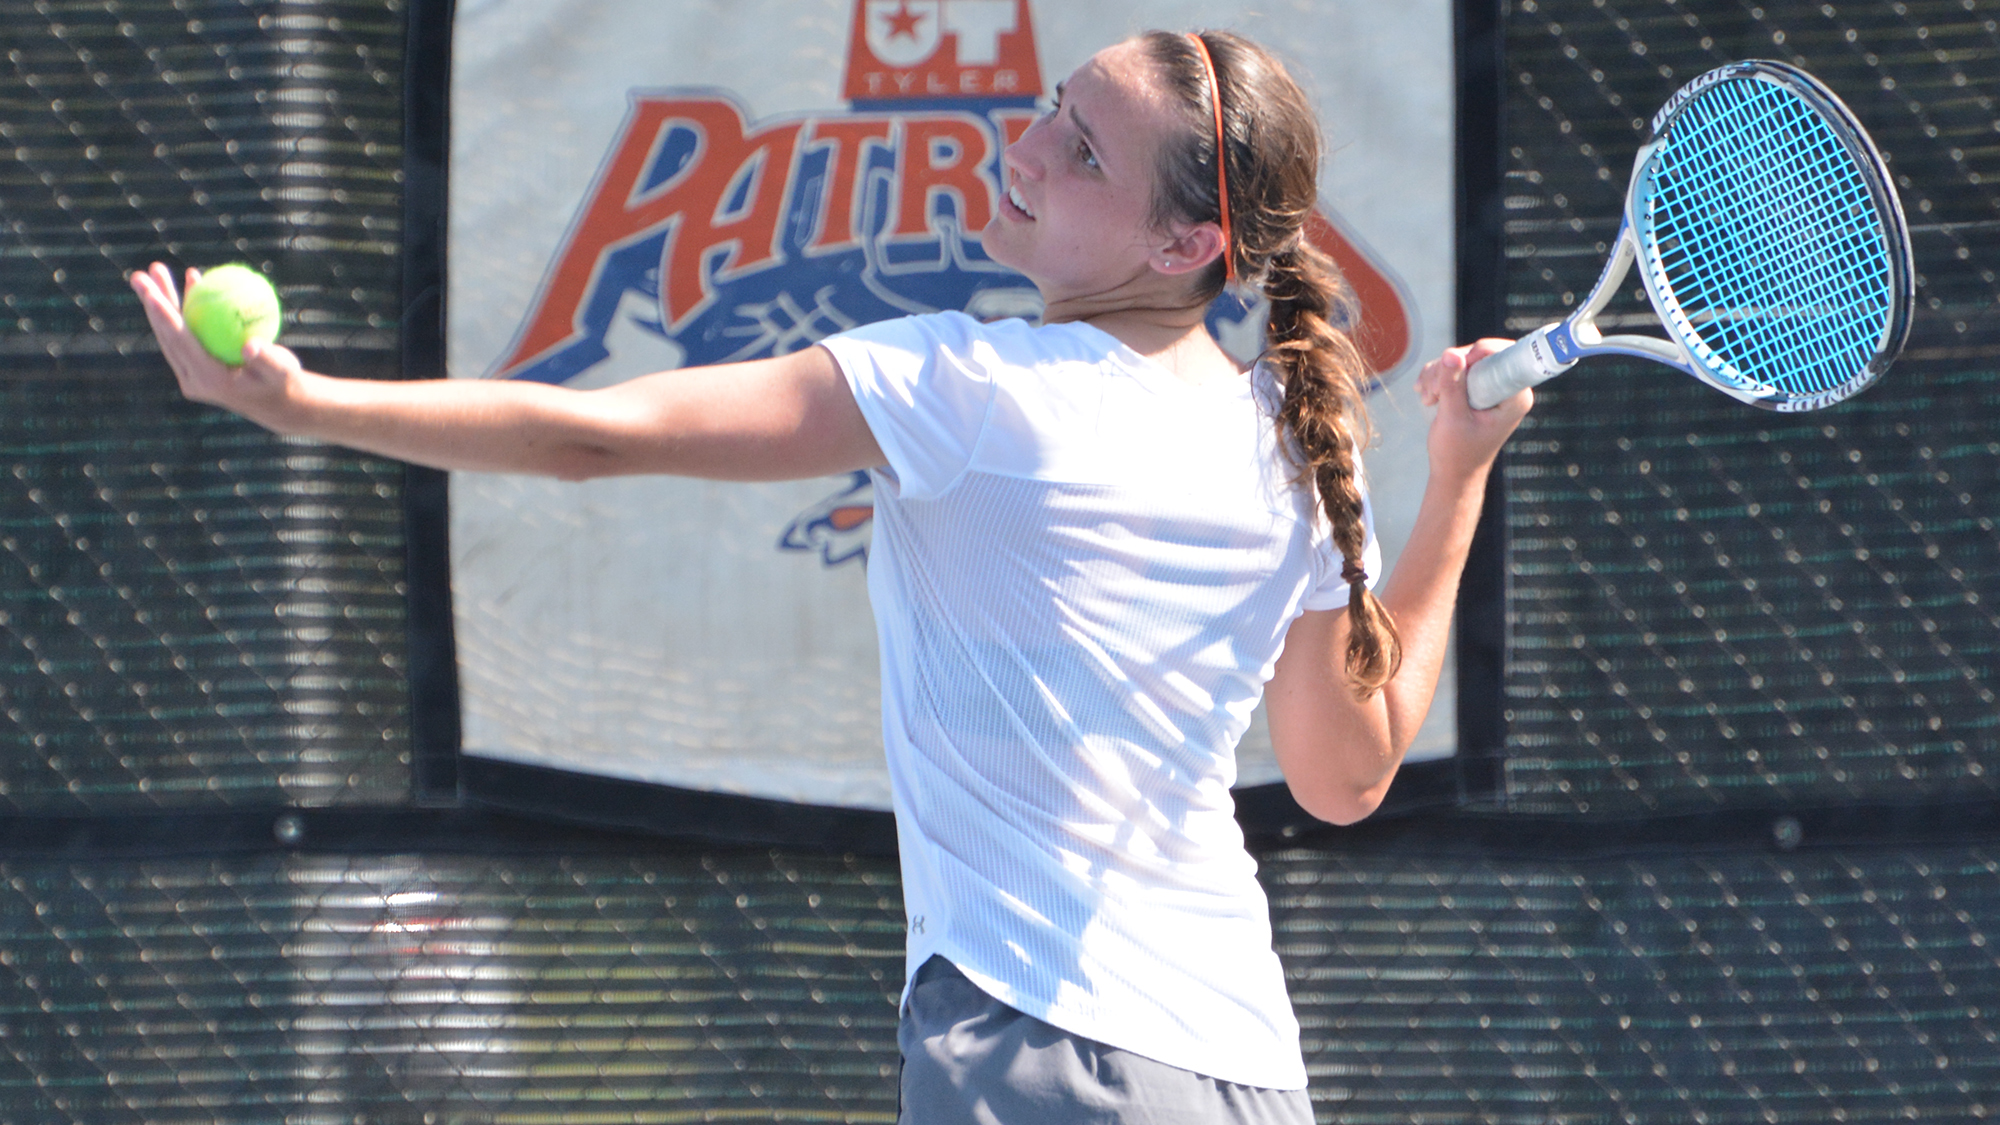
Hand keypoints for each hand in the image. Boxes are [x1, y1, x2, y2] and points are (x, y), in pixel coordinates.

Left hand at [129, 262, 305, 426]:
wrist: (277, 403)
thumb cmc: (283, 381)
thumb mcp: (283, 370)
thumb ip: (268, 359)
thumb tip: (251, 345)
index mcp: (210, 380)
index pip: (181, 344)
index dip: (164, 317)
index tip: (152, 293)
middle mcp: (193, 379)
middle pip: (166, 336)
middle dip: (150, 304)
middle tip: (140, 276)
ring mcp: (190, 374)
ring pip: (169, 333)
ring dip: (160, 302)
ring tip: (155, 271)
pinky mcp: (193, 368)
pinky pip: (183, 334)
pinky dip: (181, 309)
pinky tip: (190, 283)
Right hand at [1415, 338, 1531, 484]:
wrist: (1453, 473)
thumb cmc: (1458, 454)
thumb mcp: (1452, 419)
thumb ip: (1452, 385)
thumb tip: (1451, 353)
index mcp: (1514, 397)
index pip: (1503, 355)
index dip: (1476, 354)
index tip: (1453, 366)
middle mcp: (1507, 387)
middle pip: (1478, 353)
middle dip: (1450, 367)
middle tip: (1433, 392)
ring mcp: (1491, 386)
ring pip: (1463, 358)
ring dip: (1438, 374)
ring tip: (1429, 399)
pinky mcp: (1477, 387)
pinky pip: (1456, 367)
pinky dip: (1437, 378)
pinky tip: (1429, 397)